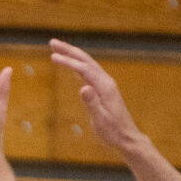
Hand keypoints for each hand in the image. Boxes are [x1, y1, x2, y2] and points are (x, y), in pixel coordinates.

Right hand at [48, 39, 148, 154]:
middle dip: (69, 50)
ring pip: (88, 64)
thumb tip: (83, 87)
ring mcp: (106, 85)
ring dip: (73, 55)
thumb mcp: (100, 120)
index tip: (53, 56)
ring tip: (58, 50)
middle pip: (86, 61)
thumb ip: (92, 103)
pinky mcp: (104, 89)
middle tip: (52, 42)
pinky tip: (71, 65)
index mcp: (105, 87)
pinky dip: (78, 65)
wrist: (127, 137)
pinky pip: (89, 72)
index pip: (84, 69)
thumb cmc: (112, 131)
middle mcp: (106, 82)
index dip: (68, 62)